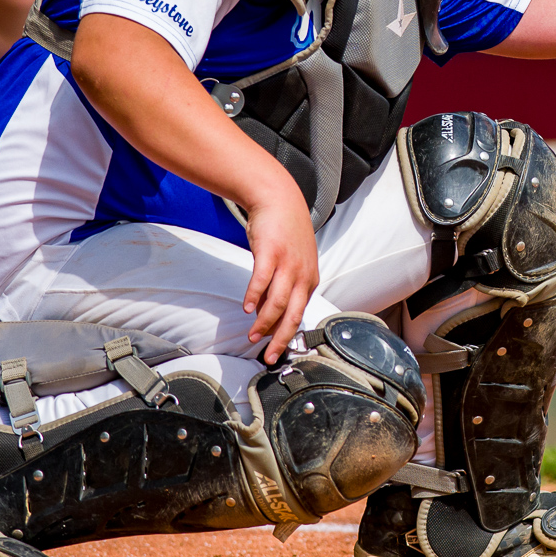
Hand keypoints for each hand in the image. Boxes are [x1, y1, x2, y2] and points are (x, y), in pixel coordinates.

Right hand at [243, 195, 319, 363]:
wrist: (279, 199)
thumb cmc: (285, 232)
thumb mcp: (293, 261)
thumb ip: (284, 286)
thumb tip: (267, 313)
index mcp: (309, 279)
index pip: (299, 314)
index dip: (287, 334)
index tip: (276, 350)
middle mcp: (302, 274)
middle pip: (293, 314)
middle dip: (281, 339)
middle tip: (269, 357)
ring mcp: (287, 263)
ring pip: (277, 302)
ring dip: (264, 322)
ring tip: (252, 336)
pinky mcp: (271, 252)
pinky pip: (262, 280)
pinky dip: (254, 296)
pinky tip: (246, 308)